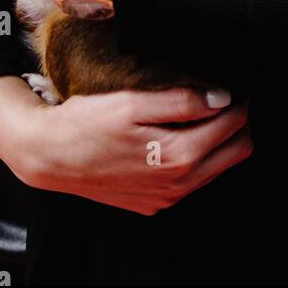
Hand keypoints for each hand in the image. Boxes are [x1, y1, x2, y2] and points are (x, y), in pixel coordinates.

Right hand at [0, 78, 252, 215]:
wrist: (49, 157)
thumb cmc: (87, 123)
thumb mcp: (134, 102)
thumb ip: (182, 100)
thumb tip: (222, 97)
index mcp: (178, 156)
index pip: (232, 126)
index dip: (238, 101)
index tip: (234, 85)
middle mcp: (178, 184)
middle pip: (235, 153)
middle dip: (237, 123)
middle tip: (225, 99)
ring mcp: (166, 198)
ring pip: (215, 169)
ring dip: (218, 142)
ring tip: (203, 114)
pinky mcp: (153, 203)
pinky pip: (190, 182)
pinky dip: (195, 160)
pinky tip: (176, 137)